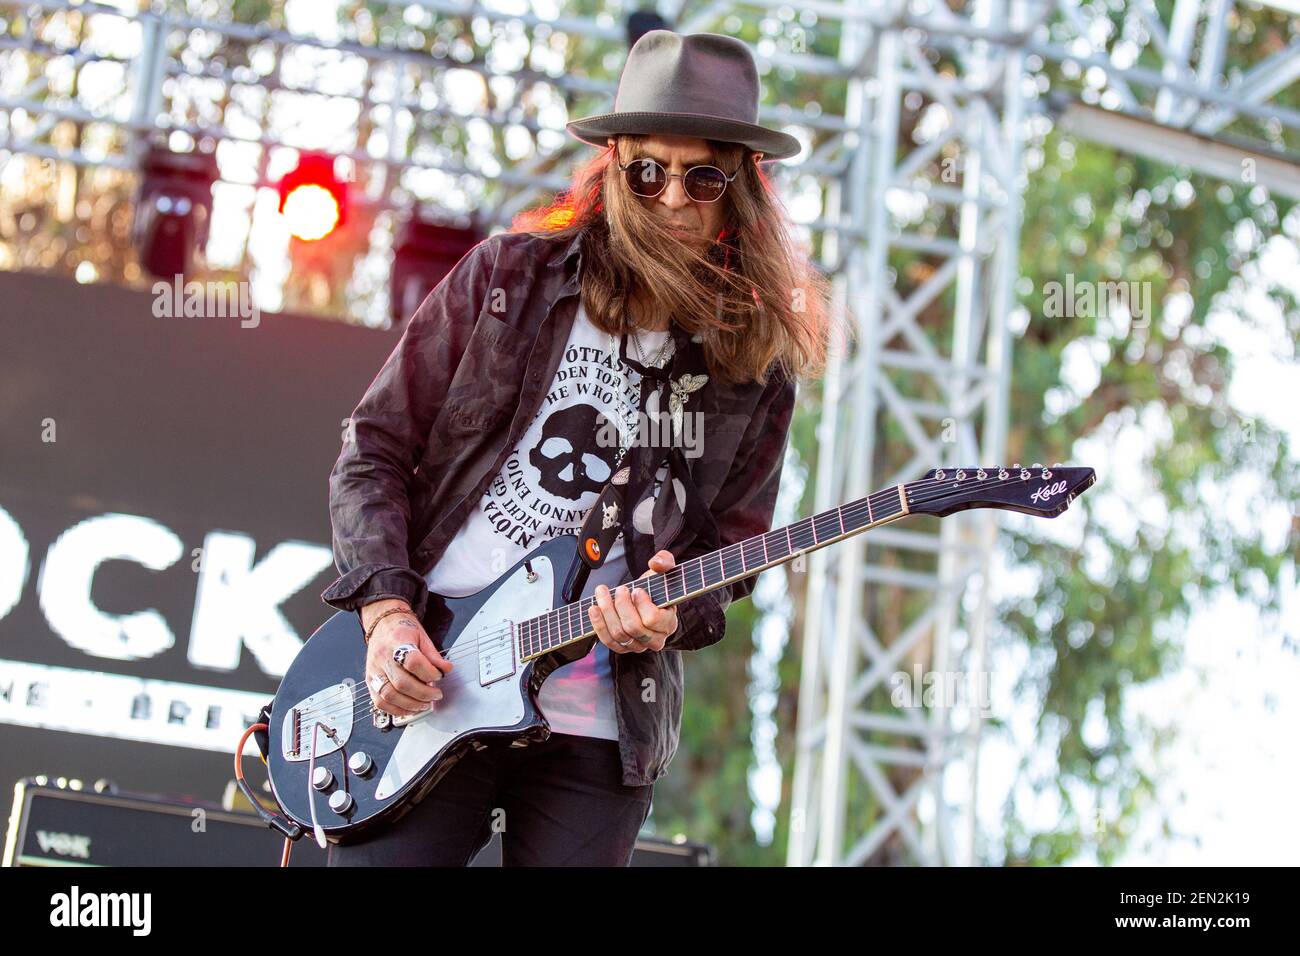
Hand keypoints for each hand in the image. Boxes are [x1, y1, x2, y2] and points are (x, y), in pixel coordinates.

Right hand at [361, 602, 453, 716]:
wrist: (383, 624)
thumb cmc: (403, 630)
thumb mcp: (422, 636)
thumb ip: (433, 655)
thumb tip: (446, 670)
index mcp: (398, 641)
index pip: (412, 661)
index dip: (429, 672)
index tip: (439, 675)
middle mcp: (382, 657)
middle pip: (401, 682)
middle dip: (423, 693)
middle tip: (436, 694)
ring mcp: (374, 670)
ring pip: (389, 695)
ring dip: (410, 704)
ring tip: (425, 704)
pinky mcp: (370, 681)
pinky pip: (379, 702)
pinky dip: (396, 710)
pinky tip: (410, 708)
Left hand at [588, 550, 679, 653]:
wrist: (646, 601)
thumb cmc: (656, 588)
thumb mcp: (663, 572)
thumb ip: (664, 562)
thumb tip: (656, 563)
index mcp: (668, 623)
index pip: (653, 619)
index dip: (641, 603)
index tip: (636, 589)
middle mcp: (655, 639)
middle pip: (633, 627)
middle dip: (621, 605)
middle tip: (620, 589)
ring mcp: (639, 646)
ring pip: (619, 634)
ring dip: (607, 611)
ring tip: (602, 593)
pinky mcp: (623, 647)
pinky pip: (608, 641)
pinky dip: (598, 624)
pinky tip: (593, 608)